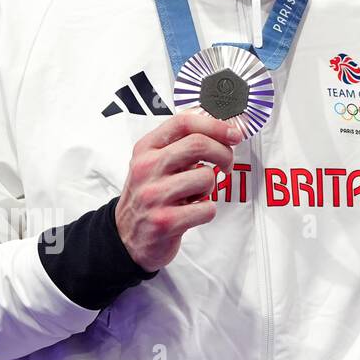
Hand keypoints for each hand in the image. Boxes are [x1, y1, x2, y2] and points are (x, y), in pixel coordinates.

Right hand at [115, 110, 242, 271]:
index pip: (183, 122)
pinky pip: (208, 208)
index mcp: (146, 149)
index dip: (215, 125)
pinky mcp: (164, 222)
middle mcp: (147, 168)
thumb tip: (223, 130)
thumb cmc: (151, 195)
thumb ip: (182, 144)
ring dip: (210, 188)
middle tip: (227, 165)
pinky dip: (207, 211)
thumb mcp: (156, 162)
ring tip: (195, 195)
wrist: (126, 237)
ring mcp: (153, 195)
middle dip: (224, 153)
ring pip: (207, 177)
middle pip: (199, 144)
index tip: (233, 134)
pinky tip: (191, 213)